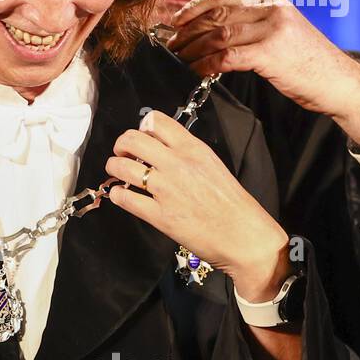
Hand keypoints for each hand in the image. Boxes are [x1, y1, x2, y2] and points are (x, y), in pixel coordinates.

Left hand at [105, 111, 289, 301]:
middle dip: (121, 146)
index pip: (156, 121)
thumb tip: (160, 148)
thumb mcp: (213, 165)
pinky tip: (122, 196)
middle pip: (131, 139)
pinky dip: (117, 195)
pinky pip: (124, 198)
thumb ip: (186, 153)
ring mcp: (166, 190)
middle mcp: (177, 165)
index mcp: (193, 150)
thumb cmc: (233, 205)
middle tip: (123, 155)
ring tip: (119, 175)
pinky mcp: (159, 215)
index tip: (140, 138)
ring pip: (121, 167)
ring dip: (114, 168)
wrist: (245, 238)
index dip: (141, 128)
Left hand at [168, 0, 359, 145]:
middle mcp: (271, 9)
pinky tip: (197, 71)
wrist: (339, 82)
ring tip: (180, 59)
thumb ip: (254, 25)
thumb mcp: (283, 32)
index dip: (194, 7)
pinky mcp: (270, 53)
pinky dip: (207, 64)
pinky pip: (226, 56)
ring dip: (193, 49)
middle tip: (171, 45)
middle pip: (216, 15)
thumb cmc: (309, 63)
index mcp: (272, 0)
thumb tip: (216, 30)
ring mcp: (271, 30)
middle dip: (188, 31)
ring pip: (218, 35)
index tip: (176, 20)